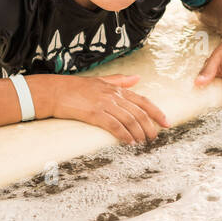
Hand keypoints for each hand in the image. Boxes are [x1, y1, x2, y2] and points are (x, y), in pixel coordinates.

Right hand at [35, 73, 169, 144]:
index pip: (143, 100)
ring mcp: (104, 104)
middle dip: (150, 126)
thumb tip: (137, 78)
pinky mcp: (94, 113)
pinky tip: (128, 142)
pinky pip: (113, 125)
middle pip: (139, 112)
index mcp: (117, 88)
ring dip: (138, 133)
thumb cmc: (76, 87)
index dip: (157, 112)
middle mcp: (113, 95)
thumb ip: (120, 80)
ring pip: (129, 120)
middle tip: (154, 137)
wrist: (54, 91)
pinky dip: (123, 134)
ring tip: (143, 142)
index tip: (166, 122)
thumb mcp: (101, 81)